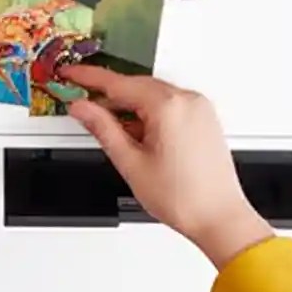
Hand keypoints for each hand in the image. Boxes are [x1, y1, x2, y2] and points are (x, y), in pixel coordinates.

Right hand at [61, 66, 273, 268]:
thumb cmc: (184, 198)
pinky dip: (149, 112)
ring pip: (152, 95)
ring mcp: (199, 108)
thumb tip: (82, 108)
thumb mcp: (131, 163)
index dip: (88, 78)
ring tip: (111, 129)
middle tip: (82, 103)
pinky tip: (137, 132)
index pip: (118, 84)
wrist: (219, 218)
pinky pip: (169, 103)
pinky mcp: (204, 118)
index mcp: (168, 107)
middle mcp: (187, 101)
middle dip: (108, 95)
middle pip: (136, 86)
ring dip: (129, 106)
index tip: (71, 73)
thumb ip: (102, 128)